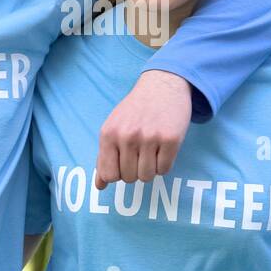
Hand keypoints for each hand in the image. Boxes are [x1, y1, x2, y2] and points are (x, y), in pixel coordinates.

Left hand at [95, 70, 190, 188]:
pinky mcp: (170, 139)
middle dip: (135, 170)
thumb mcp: (113, 127)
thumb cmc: (135, 109)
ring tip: (152, 150)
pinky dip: (164, 163)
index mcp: (109, 134)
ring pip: (147, 176)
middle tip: (141, 152)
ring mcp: (149, 138)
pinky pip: (164, 169)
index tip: (124, 162)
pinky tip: (163, 147)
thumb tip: (99, 186)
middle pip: (129, 178)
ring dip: (151, 169)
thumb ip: (104, 156)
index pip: (109, 175)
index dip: (118, 173)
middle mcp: (127, 136)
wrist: (162, 85)